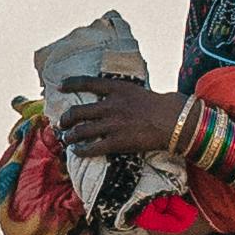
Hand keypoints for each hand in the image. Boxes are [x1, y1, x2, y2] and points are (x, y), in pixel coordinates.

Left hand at [56, 80, 188, 164]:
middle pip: (77, 111)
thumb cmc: (158, 105)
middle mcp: (110, 105)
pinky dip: (81, 150)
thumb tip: (106, 99)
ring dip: (70, 136)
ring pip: (80, 131)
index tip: (60, 87)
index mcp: (116, 89)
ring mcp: (112, 124)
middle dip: (66, 118)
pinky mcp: (117, 141)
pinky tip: (77, 151)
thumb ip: (119, 94)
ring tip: (66, 138)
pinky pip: (92, 148)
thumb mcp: (136, 91)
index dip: (70, 84)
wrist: (174, 120)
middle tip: (62, 123)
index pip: (86, 82)